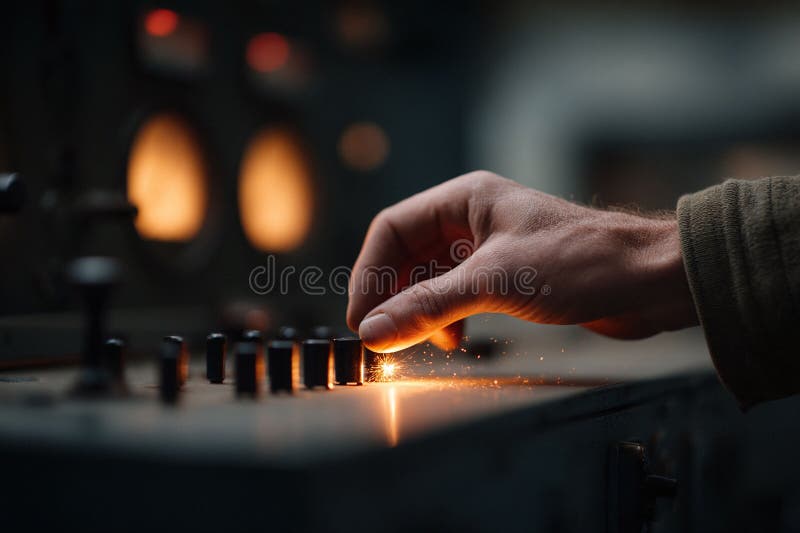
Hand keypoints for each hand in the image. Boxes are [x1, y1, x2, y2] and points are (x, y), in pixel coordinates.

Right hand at [347, 171, 697, 351]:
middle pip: (407, 255)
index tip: (360, 318)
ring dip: (420, 310)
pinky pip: (457, 295)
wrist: (650, 280)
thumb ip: (430, 306)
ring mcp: (490, 248)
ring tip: (425, 340)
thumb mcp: (495, 282)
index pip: (392, 230)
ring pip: (430, 278)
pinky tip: (457, 339)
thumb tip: (373, 331)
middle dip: (393, 296)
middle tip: (383, 338)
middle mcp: (473, 220)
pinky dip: (447, 318)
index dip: (369, 273)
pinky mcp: (507, 277)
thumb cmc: (582, 262)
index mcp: (466, 200)